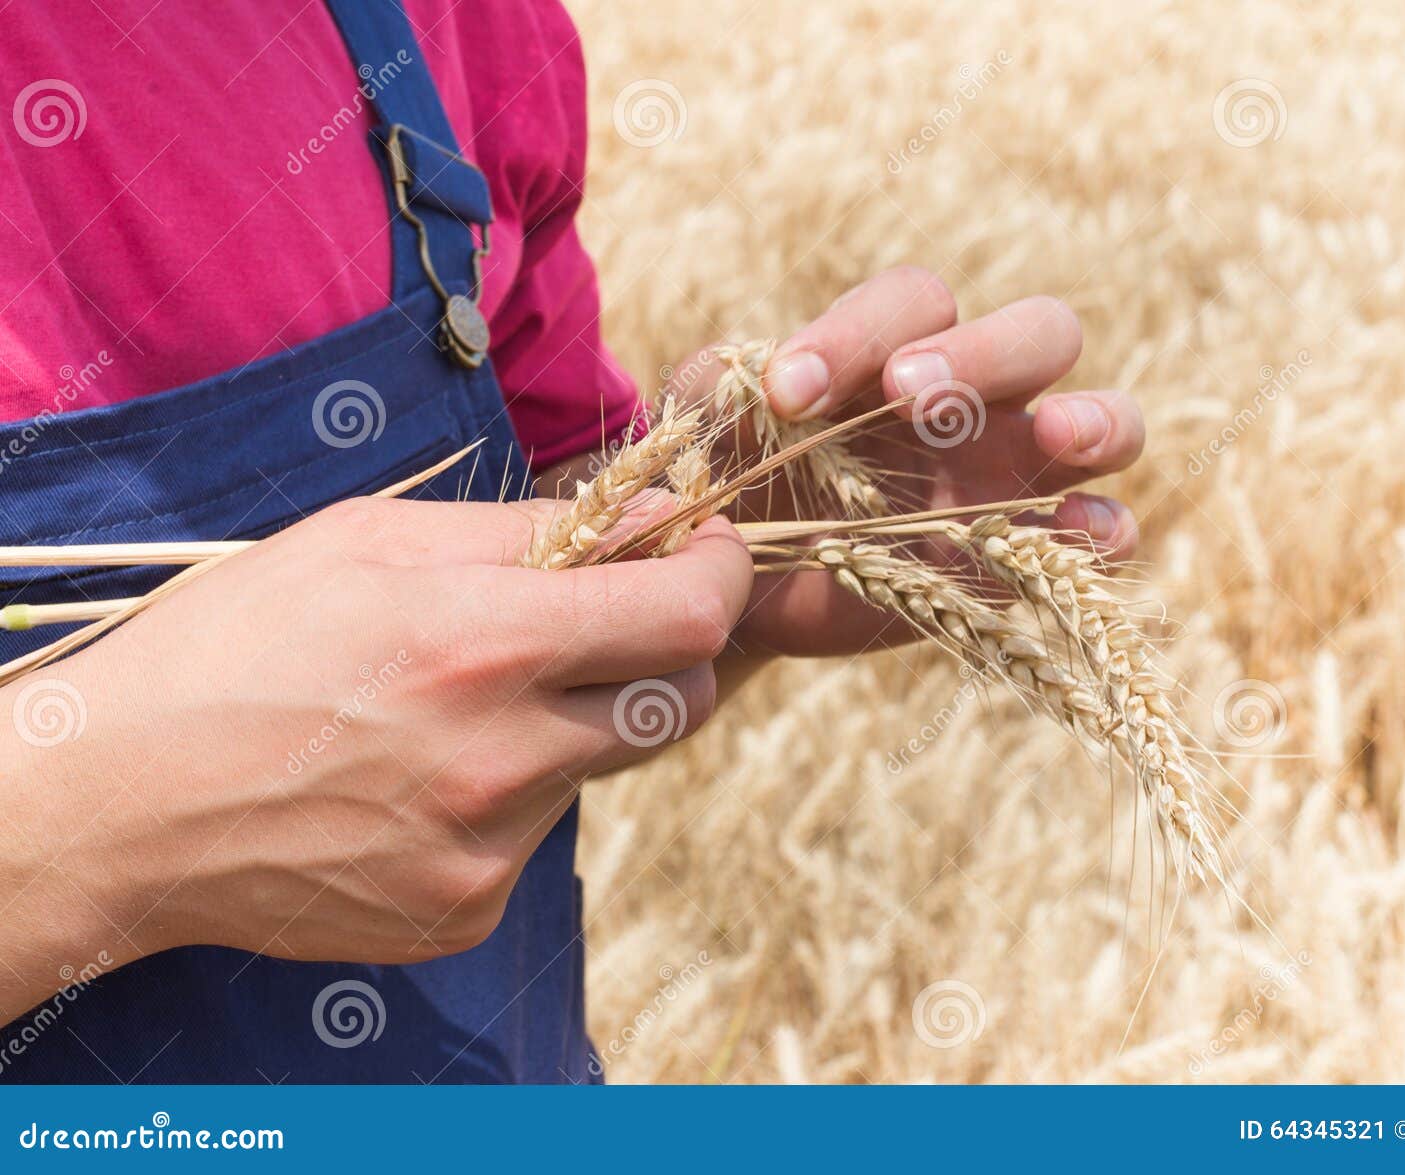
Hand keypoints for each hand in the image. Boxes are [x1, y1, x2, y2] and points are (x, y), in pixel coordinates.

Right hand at [0, 497, 750, 1020]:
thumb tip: (655, 522)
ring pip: (602, 767)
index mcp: (482, 643)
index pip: (687, 620)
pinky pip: (538, 835)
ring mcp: (487, 849)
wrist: (120, 801)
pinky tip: (421, 775)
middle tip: (607, 621)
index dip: (720, 578)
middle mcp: (502, 758)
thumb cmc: (238, 643)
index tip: (706, 555)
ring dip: (573, 721)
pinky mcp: (464, 910)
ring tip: (463, 703)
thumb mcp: (372, 540)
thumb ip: (531, 531)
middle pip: (676, 704)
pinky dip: (511, 792)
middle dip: (667, 651)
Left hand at [681, 266, 1144, 656]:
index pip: (915, 302)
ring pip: (1109, 414)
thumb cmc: (731, 483)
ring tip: (1054, 434)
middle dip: (984, 354)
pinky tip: (1074, 532)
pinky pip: (1106, 529)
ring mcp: (1020, 474)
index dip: (856, 334)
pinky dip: (1106, 527)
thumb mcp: (707, 430)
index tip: (787, 395)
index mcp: (902, 347)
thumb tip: (750, 378)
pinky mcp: (1031, 555)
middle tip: (909, 396)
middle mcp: (980, 397)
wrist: (741, 588)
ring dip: (1093, 418)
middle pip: (1040, 332)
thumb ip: (720, 388)